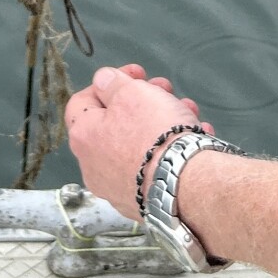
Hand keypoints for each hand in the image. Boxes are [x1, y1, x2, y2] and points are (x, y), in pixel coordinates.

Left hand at [64, 64, 213, 217]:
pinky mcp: (141, 202)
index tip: (137, 75)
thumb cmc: (156, 135)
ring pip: (138, 144)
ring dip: (162, 123)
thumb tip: (102, 80)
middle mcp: (93, 166)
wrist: (186, 186)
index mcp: (84, 137)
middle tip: (165, 91)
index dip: (110, 82)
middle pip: (115, 123)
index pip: (83, 101)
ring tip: (188, 113)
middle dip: (143, 100)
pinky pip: (153, 168)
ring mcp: (117, 188)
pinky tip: (194, 138)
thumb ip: (112, 83)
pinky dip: (171, 150)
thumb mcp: (131, 92)